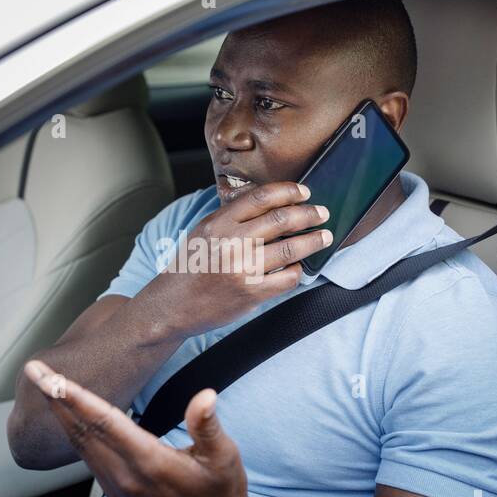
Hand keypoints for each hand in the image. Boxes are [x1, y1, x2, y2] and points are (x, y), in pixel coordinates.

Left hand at [25, 359, 269, 496]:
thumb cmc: (221, 496)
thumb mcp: (225, 458)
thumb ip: (208, 426)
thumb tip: (204, 396)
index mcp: (150, 463)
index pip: (105, 423)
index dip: (76, 398)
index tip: (51, 378)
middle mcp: (126, 478)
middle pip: (82, 431)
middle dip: (55, 399)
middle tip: (33, 370)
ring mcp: (118, 489)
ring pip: (80, 446)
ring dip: (60, 415)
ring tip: (45, 387)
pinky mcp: (117, 496)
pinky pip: (88, 459)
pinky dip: (74, 434)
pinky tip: (68, 419)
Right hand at [144, 181, 331, 338]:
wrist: (173, 305)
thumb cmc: (191, 266)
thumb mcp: (204, 231)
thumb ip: (233, 217)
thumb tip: (273, 203)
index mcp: (219, 223)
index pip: (262, 197)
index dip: (289, 191)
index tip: (305, 193)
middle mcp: (231, 243)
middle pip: (282, 220)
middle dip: (309, 214)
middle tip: (322, 213)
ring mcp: (242, 269)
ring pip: (290, 249)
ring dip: (313, 240)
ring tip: (324, 236)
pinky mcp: (251, 293)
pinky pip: (287, 278)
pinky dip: (299, 270)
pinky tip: (300, 267)